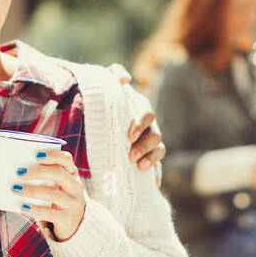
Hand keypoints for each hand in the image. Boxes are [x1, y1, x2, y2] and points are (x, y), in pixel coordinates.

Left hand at [16, 150, 86, 241]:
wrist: (77, 223)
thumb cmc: (59, 198)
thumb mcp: (58, 185)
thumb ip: (44, 176)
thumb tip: (16, 170)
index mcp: (72, 174)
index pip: (66, 159)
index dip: (52, 155)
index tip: (36, 155)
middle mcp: (75, 187)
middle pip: (59, 174)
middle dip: (38, 172)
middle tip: (19, 172)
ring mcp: (73, 203)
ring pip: (53, 194)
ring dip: (32, 190)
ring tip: (16, 189)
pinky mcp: (67, 219)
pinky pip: (50, 213)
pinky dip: (35, 209)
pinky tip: (23, 207)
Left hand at [109, 62, 166, 178]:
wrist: (96, 116)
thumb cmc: (103, 99)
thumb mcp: (105, 83)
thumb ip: (113, 73)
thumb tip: (124, 78)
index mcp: (139, 107)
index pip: (146, 113)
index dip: (140, 124)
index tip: (129, 135)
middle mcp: (148, 125)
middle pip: (155, 134)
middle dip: (145, 146)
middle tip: (131, 156)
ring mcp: (148, 141)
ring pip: (159, 149)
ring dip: (152, 159)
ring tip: (140, 167)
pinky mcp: (145, 155)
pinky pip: (156, 164)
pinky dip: (156, 172)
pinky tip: (153, 182)